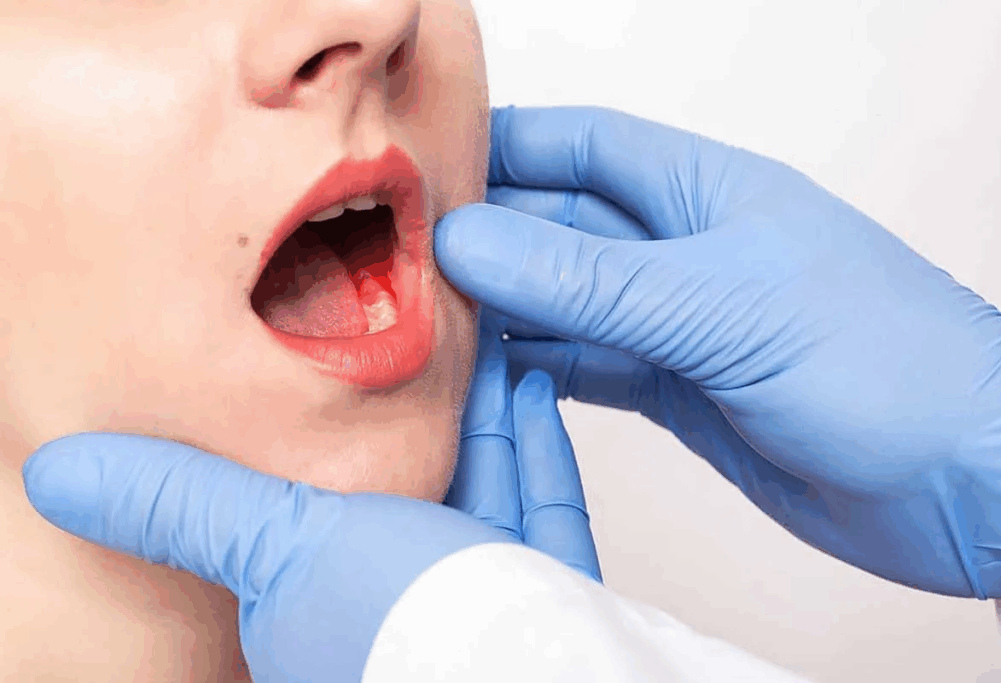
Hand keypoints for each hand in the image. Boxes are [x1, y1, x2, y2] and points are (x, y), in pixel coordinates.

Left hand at [21, 311, 599, 681]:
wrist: (550, 673)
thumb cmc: (414, 630)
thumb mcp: (279, 543)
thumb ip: (183, 503)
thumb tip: (62, 473)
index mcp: (328, 594)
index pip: (318, 500)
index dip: (326, 428)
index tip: (333, 350)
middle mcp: (406, 592)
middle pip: (410, 478)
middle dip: (418, 401)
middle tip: (413, 326)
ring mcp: (487, 587)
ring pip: (483, 476)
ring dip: (480, 403)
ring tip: (474, 331)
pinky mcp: (554, 585)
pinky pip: (542, 502)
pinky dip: (535, 444)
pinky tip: (528, 388)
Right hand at [434, 105, 1000, 598]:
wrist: (961, 482)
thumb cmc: (885, 364)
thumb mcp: (722, 305)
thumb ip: (590, 280)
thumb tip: (470, 241)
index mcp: (711, 195)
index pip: (588, 148)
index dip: (508, 146)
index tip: (426, 162)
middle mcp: (689, 252)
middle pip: (565, 228)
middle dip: (489, 236)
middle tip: (401, 254)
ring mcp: (683, 324)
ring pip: (569, 302)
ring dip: (504, 308)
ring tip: (424, 315)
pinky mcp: (684, 390)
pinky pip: (591, 365)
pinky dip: (541, 365)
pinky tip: (491, 368)